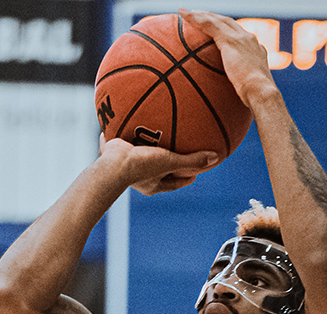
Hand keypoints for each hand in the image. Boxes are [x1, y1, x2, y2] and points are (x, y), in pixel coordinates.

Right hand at [99, 135, 217, 195]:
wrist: (110, 165)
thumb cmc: (141, 167)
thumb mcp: (170, 162)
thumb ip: (192, 161)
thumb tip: (215, 158)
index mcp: (153, 184)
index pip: (175, 182)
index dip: (187, 176)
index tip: (196, 172)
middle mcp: (139, 177)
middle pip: (158, 169)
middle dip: (167, 161)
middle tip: (178, 152)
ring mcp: (125, 165)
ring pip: (139, 154)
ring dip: (146, 145)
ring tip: (153, 132)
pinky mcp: (114, 153)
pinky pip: (122, 139)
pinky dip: (126, 130)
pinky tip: (129, 115)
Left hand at [179, 8, 278, 109]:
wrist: (262, 93)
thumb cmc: (257, 99)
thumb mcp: (249, 92)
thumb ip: (241, 90)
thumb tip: (232, 104)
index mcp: (255, 50)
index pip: (239, 35)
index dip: (225, 30)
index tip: (215, 30)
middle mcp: (249, 39)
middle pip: (227, 23)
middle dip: (212, 18)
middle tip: (197, 16)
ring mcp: (240, 38)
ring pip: (217, 20)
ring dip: (201, 15)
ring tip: (185, 13)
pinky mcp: (230, 41)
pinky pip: (209, 26)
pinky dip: (196, 19)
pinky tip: (184, 16)